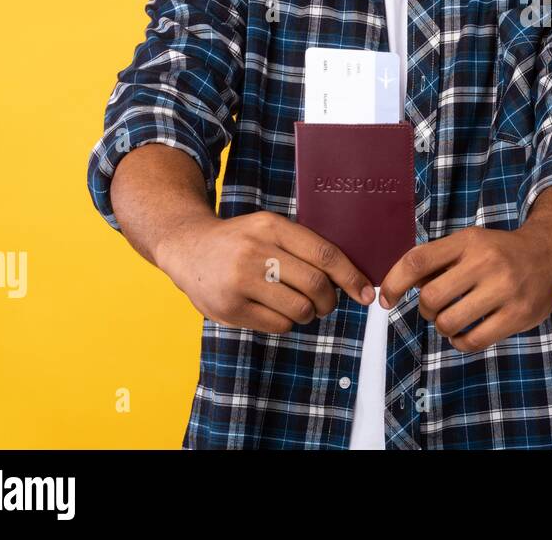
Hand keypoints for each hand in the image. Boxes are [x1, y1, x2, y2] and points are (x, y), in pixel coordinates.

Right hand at [155, 211, 372, 333]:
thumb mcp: (268, 228)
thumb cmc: (240, 241)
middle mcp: (256, 251)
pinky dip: (286, 323)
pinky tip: (275, 311)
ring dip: (308, 314)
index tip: (365, 292)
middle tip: (326, 304)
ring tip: (298, 307)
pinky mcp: (229, 307)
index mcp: (272, 227)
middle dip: (329, 301)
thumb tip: (350, 277)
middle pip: (315, 285)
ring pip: (299, 309)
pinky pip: (278, 324)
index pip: (324, 253)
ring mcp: (240, 281)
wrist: (187, 246)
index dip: (351, 276)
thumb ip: (303, 246)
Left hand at [378, 225, 551, 352]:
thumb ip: (438, 262)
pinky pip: (472, 340)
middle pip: (430, 297)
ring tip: (453, 320)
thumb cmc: (500, 252)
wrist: (550, 253)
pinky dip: (460, 342)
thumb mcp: (470, 243)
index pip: (417, 261)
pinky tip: (465, 334)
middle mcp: (485, 262)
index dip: (394, 283)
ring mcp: (503, 289)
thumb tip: (400, 285)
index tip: (387, 300)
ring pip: (449, 322)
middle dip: (426, 309)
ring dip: (443, 327)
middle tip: (436, 308)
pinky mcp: (517, 315)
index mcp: (468, 241)